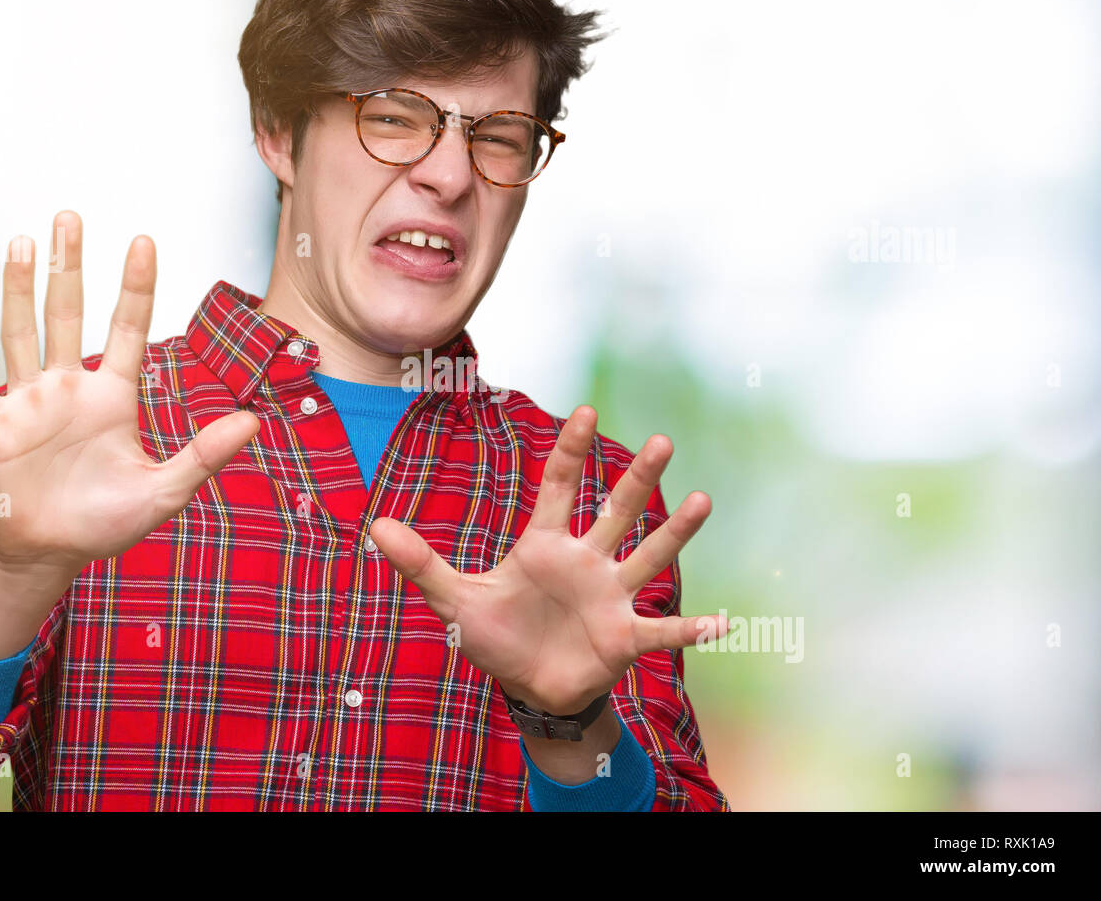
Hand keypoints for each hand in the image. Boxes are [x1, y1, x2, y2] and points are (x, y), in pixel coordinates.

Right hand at [0, 210, 259, 599]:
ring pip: (21, 333)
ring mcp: (28, 402)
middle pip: (68, 313)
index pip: (127, 328)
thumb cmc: (104, 522)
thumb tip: (253, 422)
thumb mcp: (165, 491)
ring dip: (21, 290)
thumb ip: (205, 454)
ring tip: (26, 244)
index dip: (136, 286)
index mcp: (113, 396)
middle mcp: (69, 388)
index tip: (143, 240)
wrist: (50, 554)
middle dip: (71, 267)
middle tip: (71, 217)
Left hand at [369, 405, 724, 716]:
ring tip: (704, 500)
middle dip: (637, 478)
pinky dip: (692, 627)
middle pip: (615, 510)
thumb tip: (374, 526)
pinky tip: (726, 622)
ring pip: (649, 556)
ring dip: (675, 532)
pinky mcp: (625, 637)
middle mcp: (586, 561)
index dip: (572, 450)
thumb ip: (421, 563)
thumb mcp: (454, 600)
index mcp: (545, 545)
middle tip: (661, 441)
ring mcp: (611, 597)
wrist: (528, 688)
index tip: (584, 411)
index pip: (560, 487)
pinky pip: (664, 629)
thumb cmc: (495, 637)